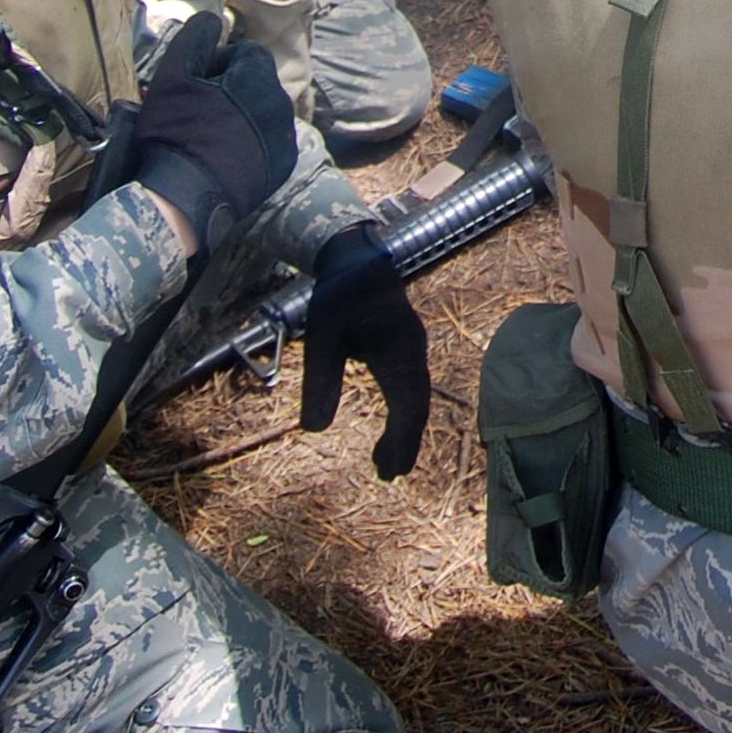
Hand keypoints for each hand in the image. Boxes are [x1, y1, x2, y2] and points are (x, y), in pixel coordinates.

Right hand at [130, 10, 297, 253]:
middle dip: (228, 91)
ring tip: (207, 136)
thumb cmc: (175, 132)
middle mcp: (281, 102)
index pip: (243, 53)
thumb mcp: (174, 75)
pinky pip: (267, 144)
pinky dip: (249, 145)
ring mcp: (284, 137)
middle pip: (254, 83)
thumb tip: (213, 18)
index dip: (214, 65)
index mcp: (260, 76)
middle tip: (197, 112)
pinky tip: (222, 156)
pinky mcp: (282, 167)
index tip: (194, 87)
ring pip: (260, 113)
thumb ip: (195, 38)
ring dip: (238, 117)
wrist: (183, 197)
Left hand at [299, 224, 432, 478]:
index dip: (399, 441)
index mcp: (399, 350)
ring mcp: (413, 349)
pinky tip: (390, 426)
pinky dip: (403, 413)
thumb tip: (314, 430)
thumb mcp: (321, 338)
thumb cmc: (338, 296)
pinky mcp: (405, 347)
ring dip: (405, 431)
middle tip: (388, 475)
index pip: (408, 405)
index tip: (387, 471)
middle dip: (405, 442)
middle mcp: (414, 351)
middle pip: (418, 406)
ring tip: (386, 462)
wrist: (356, 257)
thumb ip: (320, 380)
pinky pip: (411, 387)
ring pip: (417, 398)